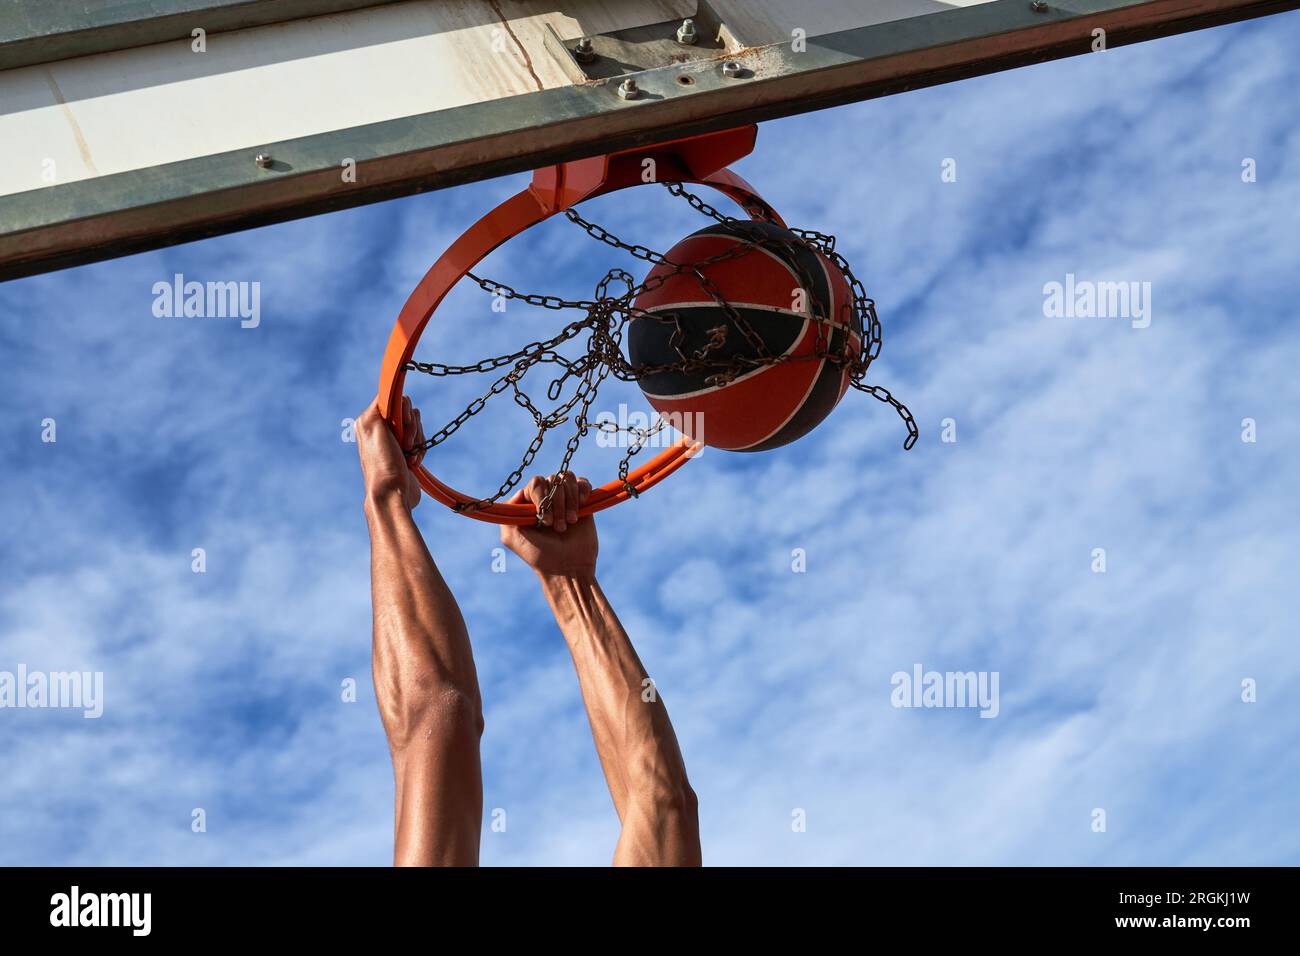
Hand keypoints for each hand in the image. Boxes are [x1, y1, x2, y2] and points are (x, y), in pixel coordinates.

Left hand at [356, 395, 424, 510]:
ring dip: (417, 441)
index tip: (403, 423)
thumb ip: (380, 404)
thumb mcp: (374, 427)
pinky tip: (412, 462)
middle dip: (412, 428)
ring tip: (408, 456)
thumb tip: (389, 386)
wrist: (393, 494)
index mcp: (370, 419)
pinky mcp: (407, 450)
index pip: (395, 399)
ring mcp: (395, 439)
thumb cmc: (382, 463)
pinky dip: (421, 450)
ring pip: (418, 426)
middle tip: (404, 444)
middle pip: (409, 412)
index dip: (403, 411)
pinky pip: (422, 440)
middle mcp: (381, 427)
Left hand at [500, 473, 596, 578]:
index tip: (545, 522)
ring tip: (570, 522)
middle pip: (551, 480)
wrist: (568, 567)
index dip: (540, 499)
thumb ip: (507, 514)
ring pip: (566, 479)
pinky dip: (582, 490)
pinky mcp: (583, 501)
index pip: (535, 484)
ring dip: (569, 501)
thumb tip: (519, 493)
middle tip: (558, 527)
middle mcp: (546, 497)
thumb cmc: (540, 556)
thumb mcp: (513, 538)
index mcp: (529, 503)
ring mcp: (565, 498)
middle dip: (556, 504)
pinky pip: (582, 482)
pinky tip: (582, 504)